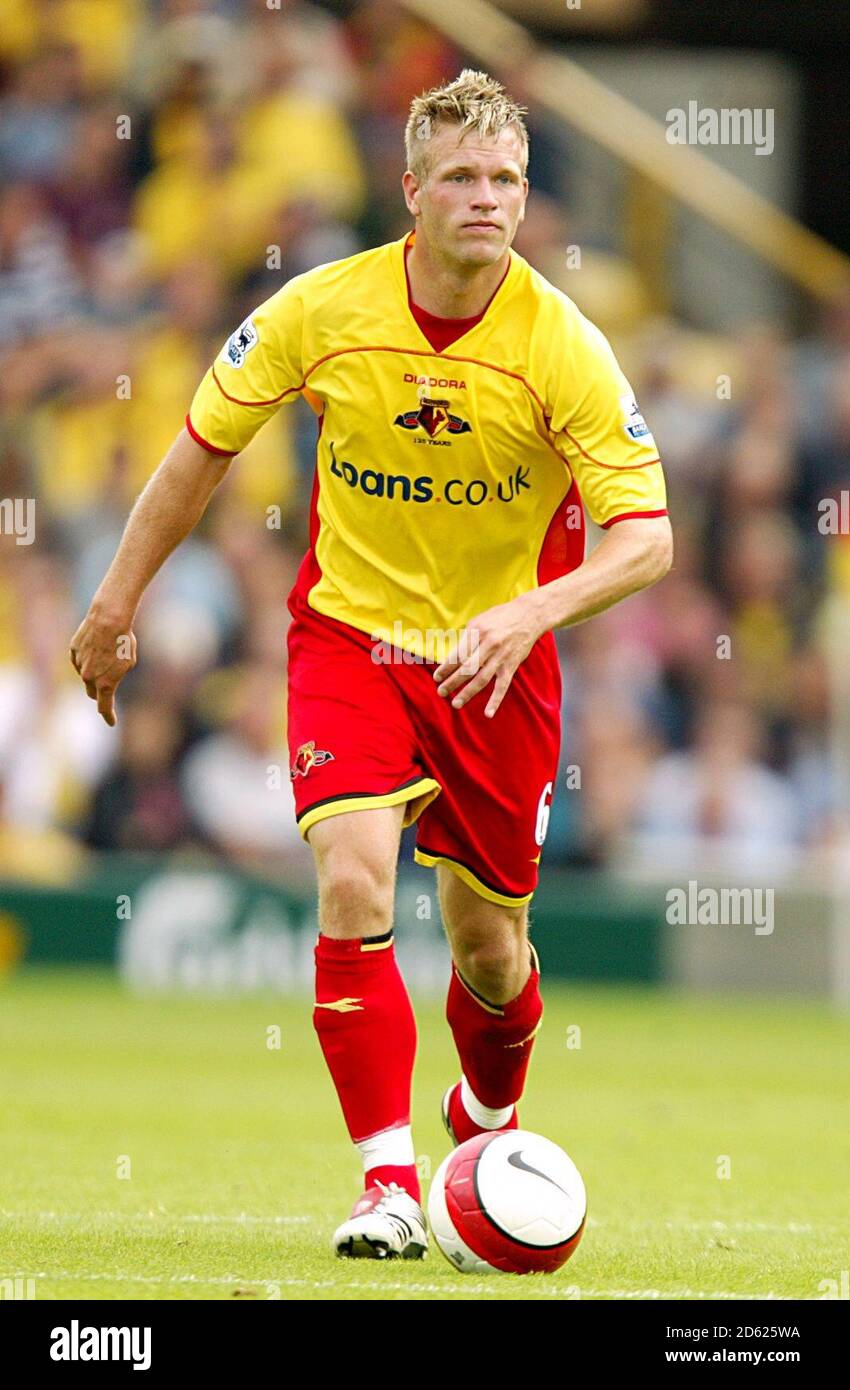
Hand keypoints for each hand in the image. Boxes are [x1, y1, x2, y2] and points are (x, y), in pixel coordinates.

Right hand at [69, 607, 136, 725]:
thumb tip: (107, 681)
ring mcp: (79, 665)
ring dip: (93, 671)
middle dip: (99, 693)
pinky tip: (95, 647)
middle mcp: (89, 678)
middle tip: (106, 686)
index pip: (104, 708)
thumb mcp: (128, 663)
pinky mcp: (72, 652)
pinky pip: (78, 661)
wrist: (108, 619)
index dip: (108, 716)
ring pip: (85, 675)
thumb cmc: (124, 640)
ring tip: (106, 653)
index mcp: (105, 685)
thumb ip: (116, 677)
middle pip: (92, 693)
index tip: (111, 722)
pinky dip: (86, 659)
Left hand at [433, 593, 544, 718]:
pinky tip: (488, 713)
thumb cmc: (500, 617)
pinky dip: (495, 700)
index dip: (446, 668)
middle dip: (452, 682)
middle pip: (466, 668)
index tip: (436, 677)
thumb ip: (466, 637)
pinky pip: (502, 686)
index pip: (458, 654)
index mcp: (477, 632)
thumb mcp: (479, 620)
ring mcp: (501, 657)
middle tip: (441, 692)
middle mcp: (488, 645)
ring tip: (455, 704)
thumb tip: (452, 655)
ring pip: (481, 679)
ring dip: (467, 693)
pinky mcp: (511, 665)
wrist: (529, 616)